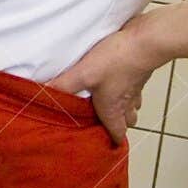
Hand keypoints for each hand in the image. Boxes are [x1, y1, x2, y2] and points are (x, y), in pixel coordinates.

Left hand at [46, 19, 160, 145]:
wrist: (146, 40)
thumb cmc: (115, 61)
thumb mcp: (82, 74)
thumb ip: (62, 85)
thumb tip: (40, 94)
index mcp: (113, 108)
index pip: (117, 132)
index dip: (112, 141)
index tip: (105, 146)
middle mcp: (127, 102)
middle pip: (126, 121)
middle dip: (118, 124)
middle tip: (104, 124)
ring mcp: (136, 88)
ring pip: (133, 105)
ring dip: (124, 107)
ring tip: (112, 105)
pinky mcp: (140, 73)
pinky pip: (135, 88)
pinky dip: (129, 89)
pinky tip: (120, 81)